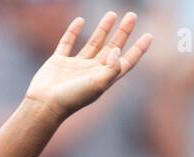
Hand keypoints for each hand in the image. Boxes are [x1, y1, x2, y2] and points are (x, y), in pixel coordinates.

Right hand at [24, 11, 152, 119]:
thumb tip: (116, 49)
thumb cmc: (72, 98)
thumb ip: (112, 67)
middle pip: (112, 48)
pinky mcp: (59, 62)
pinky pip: (68, 42)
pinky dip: (73, 31)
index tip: (149, 35)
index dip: (138, 49)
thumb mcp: (98, 85)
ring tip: (112, 14)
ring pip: (93, 43)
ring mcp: (76, 66)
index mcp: (104, 78)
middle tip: (132, 15)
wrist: (45, 105)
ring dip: (103, 29)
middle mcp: (92, 71)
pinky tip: (80, 21)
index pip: (126, 62)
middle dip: (123, 32)